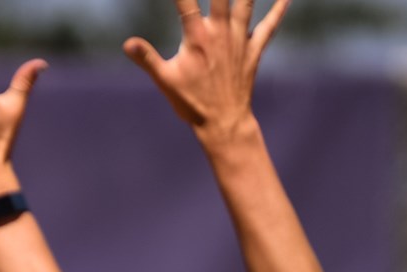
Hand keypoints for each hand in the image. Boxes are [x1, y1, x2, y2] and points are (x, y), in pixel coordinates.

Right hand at [124, 0, 289, 144]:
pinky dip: (279, 9)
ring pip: (246, 3)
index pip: (185, 1)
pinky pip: (269, 26)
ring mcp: (239, 40)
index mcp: (196, 37)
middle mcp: (219, 32)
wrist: (223, 124)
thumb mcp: (165, 80)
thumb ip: (147, 58)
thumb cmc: (191, 103)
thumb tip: (127, 44)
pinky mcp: (253, 50)